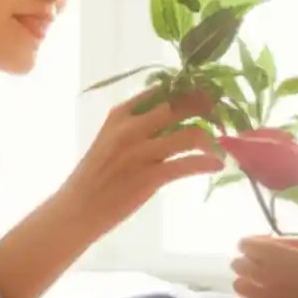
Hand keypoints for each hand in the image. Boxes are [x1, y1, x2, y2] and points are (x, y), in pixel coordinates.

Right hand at [57, 88, 222, 238]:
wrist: (78, 209)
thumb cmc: (94, 176)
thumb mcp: (109, 139)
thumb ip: (135, 125)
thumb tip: (169, 114)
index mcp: (120, 115)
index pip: (160, 90)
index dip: (186, 88)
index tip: (204, 89)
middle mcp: (131, 128)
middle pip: (178, 107)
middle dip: (204, 107)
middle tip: (220, 112)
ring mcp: (141, 152)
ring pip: (189, 135)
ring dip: (210, 139)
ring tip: (219, 143)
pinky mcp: (150, 177)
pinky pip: (187, 164)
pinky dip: (207, 163)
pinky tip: (217, 165)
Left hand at [231, 235, 297, 297]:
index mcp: (277, 255)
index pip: (246, 244)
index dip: (253, 242)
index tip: (265, 245)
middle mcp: (265, 275)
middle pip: (237, 264)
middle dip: (247, 261)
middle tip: (261, 263)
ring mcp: (264, 297)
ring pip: (239, 286)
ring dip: (247, 281)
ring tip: (261, 282)